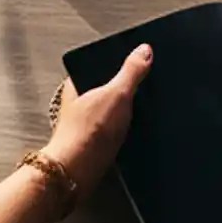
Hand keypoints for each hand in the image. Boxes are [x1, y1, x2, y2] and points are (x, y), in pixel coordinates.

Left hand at [43, 44, 152, 195]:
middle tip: (143, 89)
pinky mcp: (95, 140)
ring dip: (126, 111)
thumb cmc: (88, 133)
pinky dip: (126, 128)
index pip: (100, 64)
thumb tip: (144, 50)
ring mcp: (87, 121)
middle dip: (126, 89)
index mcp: (77, 83)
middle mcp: (79, 101)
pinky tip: (134, 131)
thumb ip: (131, 72)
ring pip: (113, 109)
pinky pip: (116, 127)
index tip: (139, 61)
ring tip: (139, 112)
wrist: (77, 173)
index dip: (120, 62)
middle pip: (109, 87)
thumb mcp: (117, 94)